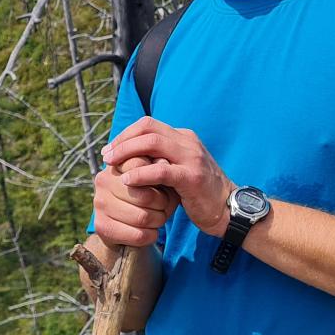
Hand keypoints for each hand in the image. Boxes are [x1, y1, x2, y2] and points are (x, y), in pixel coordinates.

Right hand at [90, 146, 175, 249]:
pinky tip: (150, 232)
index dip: (160, 179)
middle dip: (163, 205)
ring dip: (158, 221)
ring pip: (143, 218)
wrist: (123, 226)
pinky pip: (138, 235)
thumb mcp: (154, 180)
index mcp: (116, 165)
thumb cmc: (145, 197)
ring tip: (158, 219)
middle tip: (164, 207)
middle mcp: (104, 182)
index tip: (163, 185)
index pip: (142, 166)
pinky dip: (151, 236)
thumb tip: (164, 164)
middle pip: (147, 196)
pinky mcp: (101, 226)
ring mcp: (100, 204)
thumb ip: (159, 169)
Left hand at [102, 118, 233, 238]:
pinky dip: (140, 174)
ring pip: (152, 143)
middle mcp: (188, 142)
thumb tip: (129, 156)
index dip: (125, 134)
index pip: (148, 124)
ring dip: (127, 152)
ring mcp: (192, 158)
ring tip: (112, 165)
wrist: (228, 209)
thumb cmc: (198, 192)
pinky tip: (127, 181)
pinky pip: (161, 170)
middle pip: (147, 129)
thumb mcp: (179, 169)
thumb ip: (161, 159)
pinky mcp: (192, 177)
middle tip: (106, 156)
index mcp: (183, 138)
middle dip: (122, 140)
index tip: (110, 149)